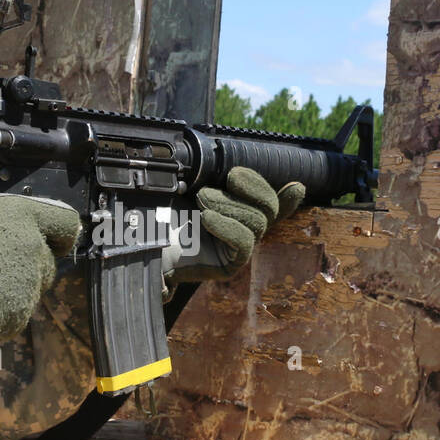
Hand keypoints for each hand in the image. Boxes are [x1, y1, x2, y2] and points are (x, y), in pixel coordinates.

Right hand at [0, 194, 80, 341]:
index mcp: (21, 214)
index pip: (64, 222)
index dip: (58, 233)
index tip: (52, 239)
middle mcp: (33, 246)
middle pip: (48, 260)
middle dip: (29, 265)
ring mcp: (30, 283)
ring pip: (32, 289)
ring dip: (14, 289)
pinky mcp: (19, 314)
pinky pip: (15, 313)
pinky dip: (1, 312)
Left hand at [164, 167, 304, 282]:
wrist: (142, 240)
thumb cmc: (165, 212)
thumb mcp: (192, 187)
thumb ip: (218, 179)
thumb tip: (236, 174)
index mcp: (240, 209)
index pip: (273, 203)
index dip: (289, 199)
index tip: (297, 186)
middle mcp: (244, 229)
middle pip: (268, 208)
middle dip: (248, 189)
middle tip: (220, 181)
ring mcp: (239, 249)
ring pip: (256, 223)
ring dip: (229, 205)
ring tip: (201, 199)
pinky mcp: (230, 265)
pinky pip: (243, 243)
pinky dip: (228, 226)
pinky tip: (207, 218)